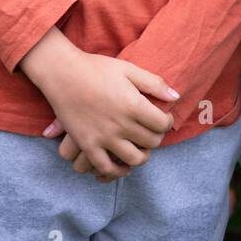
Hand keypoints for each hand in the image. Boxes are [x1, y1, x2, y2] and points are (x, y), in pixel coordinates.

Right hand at [20, 31, 177, 179]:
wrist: (63, 74)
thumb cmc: (97, 68)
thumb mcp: (128, 69)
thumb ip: (154, 83)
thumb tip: (176, 96)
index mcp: (133, 105)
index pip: (162, 124)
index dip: (167, 121)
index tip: (163, 117)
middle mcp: (121, 125)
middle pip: (151, 142)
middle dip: (157, 137)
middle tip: (153, 130)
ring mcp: (103, 138)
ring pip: (134, 159)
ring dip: (143, 156)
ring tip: (142, 148)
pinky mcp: (88, 145)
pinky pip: (106, 169)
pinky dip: (117, 172)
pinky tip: (123, 166)